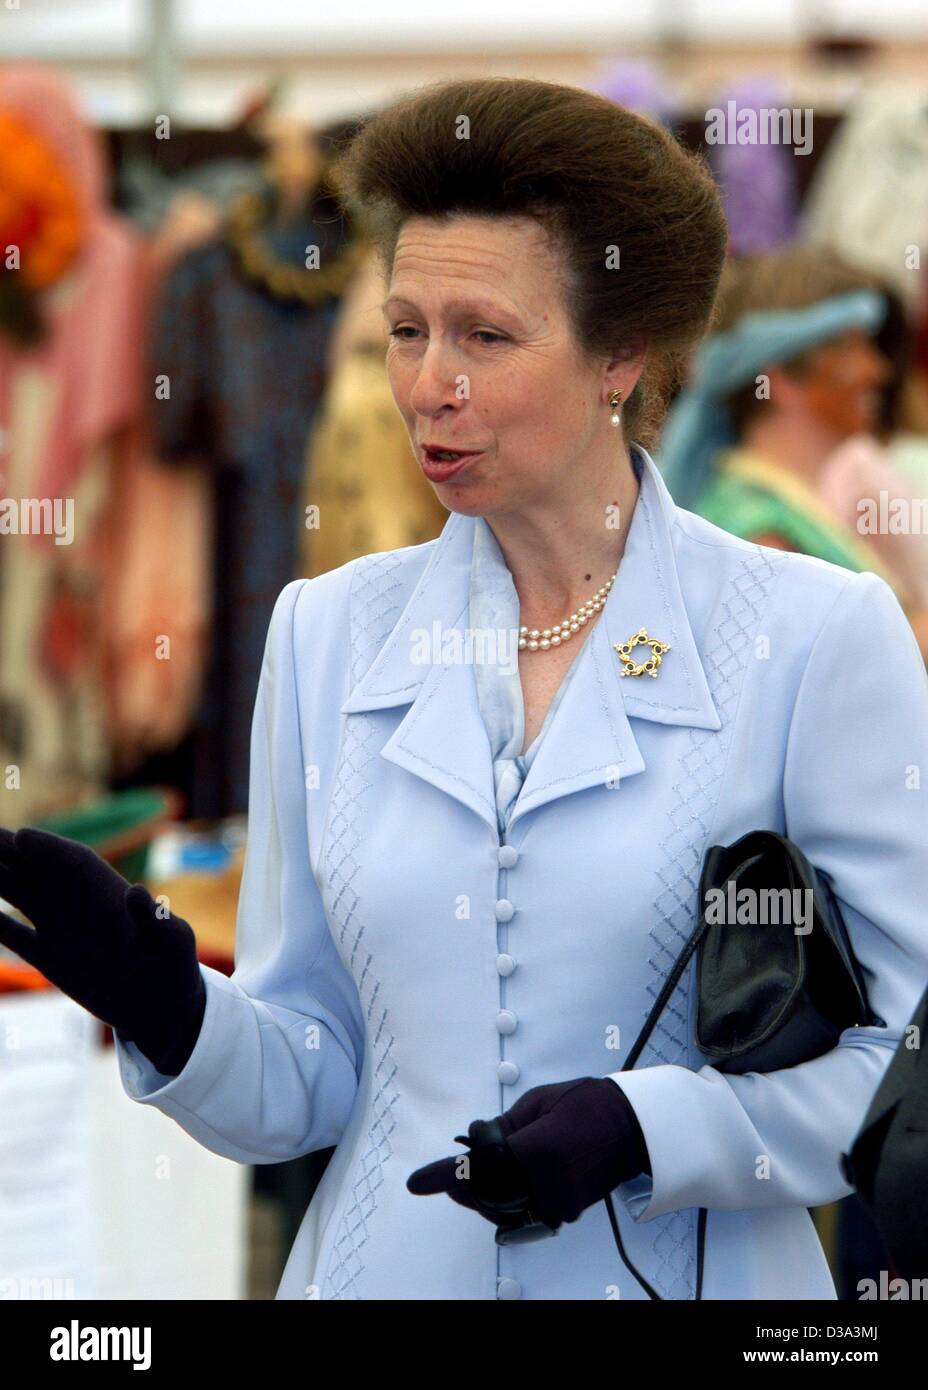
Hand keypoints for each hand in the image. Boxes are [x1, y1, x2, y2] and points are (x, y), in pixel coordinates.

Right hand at [0, 827, 205, 1075]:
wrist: (161, 1006)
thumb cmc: (174, 967)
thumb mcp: (173, 943)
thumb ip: (156, 920)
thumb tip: (137, 892)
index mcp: (108, 891)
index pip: (73, 860)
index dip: (48, 847)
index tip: (22, 837)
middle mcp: (79, 902)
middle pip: (37, 866)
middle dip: (8, 848)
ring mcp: (61, 927)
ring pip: (19, 892)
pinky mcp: (49, 957)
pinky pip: (14, 934)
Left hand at [407, 1076, 649, 1229]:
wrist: (630, 1127)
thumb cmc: (585, 1103)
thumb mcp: (538, 1102)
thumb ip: (504, 1127)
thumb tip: (477, 1144)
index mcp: (537, 1151)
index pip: (480, 1168)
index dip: (443, 1175)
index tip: (418, 1182)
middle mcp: (546, 1183)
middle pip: (488, 1197)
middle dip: (464, 1186)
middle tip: (447, 1176)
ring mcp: (557, 1201)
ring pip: (504, 1211)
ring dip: (483, 1197)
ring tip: (470, 1180)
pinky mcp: (565, 1211)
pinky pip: (525, 1213)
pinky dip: (507, 1203)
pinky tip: (500, 1187)